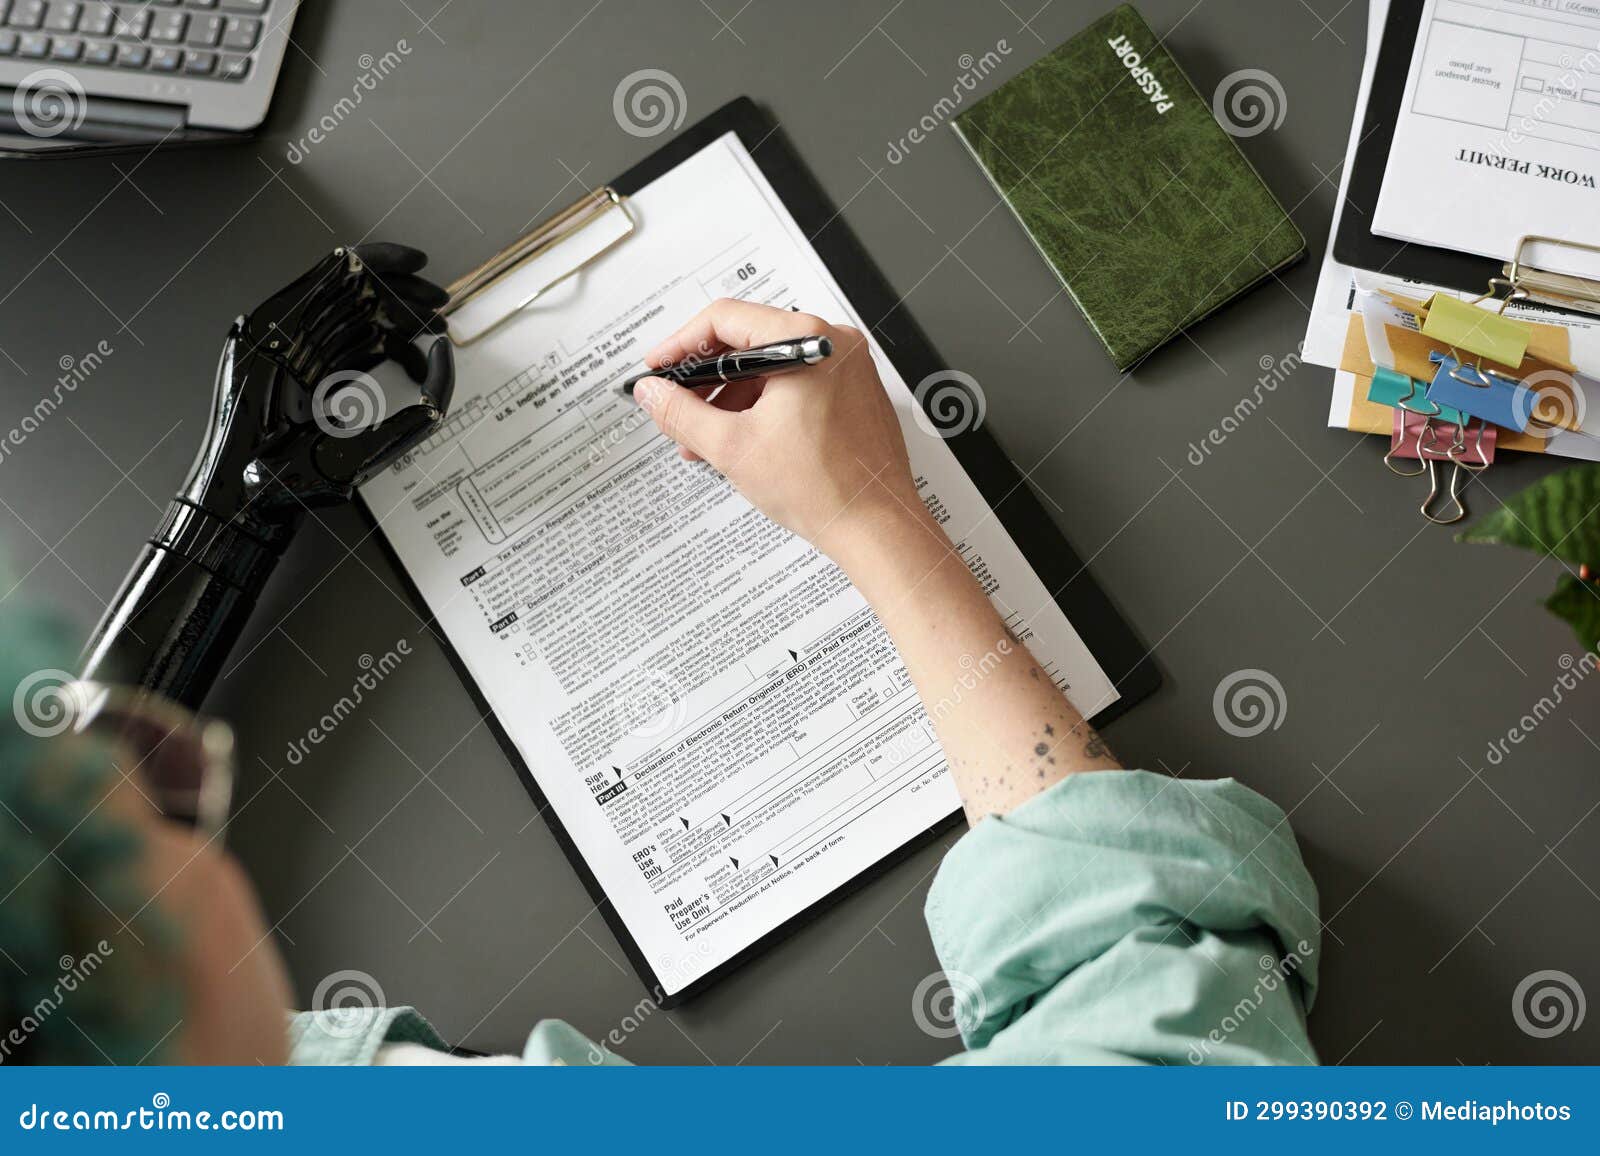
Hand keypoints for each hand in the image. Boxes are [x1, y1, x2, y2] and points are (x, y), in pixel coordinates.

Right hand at [633, 299, 926, 562]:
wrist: (876, 528)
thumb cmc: (827, 489)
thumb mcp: (733, 447)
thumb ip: (682, 413)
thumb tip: (654, 393)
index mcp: (807, 341)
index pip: (725, 319)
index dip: (680, 344)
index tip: (660, 367)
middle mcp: (834, 344)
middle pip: (749, 340)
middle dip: (705, 378)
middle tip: (676, 403)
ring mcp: (848, 368)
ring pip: (771, 366)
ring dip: (731, 398)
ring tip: (705, 437)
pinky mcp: (853, 392)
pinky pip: (797, 384)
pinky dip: (764, 406)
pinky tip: (742, 439)